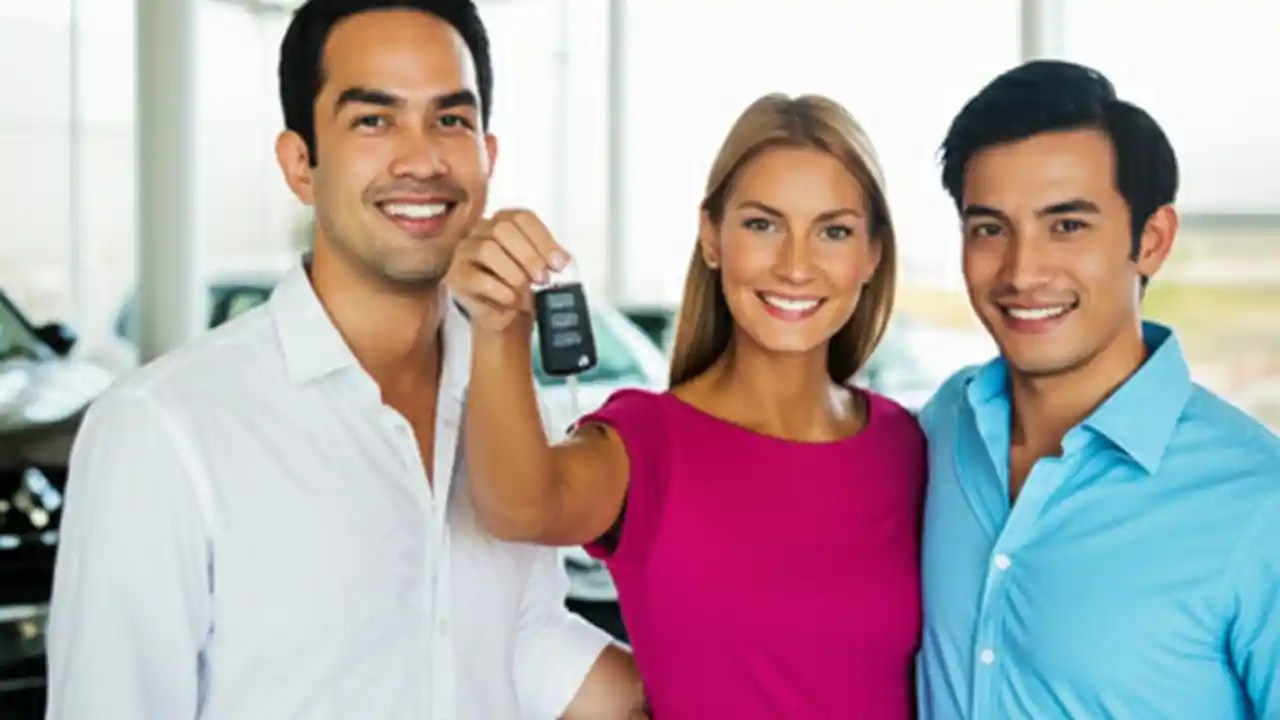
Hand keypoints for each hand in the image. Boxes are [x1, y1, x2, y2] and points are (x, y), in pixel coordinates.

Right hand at [446, 208, 570, 333]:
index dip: (542, 239)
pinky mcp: (456, 277)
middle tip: (543, 279)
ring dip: (514, 274)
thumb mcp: (540, 269)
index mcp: (505, 221)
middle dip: (528, 256)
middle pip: (502, 229)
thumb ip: (550, 261)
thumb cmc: (522, 286)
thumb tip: (563, 262)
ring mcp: (465, 252)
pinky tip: (512, 301)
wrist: (504, 313)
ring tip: (527, 292)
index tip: (559, 263)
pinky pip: (478, 278)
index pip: (522, 218)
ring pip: (487, 249)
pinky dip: (501, 291)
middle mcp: (482, 230)